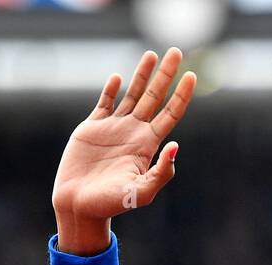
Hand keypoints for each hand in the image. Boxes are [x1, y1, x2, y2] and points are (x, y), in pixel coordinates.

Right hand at [51, 48, 196, 254]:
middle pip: (154, 97)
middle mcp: (134, 133)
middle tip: (176, 51)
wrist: (79, 206)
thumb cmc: (111, 205)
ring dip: (141, 75)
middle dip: (166, 75)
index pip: (170, 114)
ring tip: (151, 55)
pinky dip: (111, 90)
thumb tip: (175, 146)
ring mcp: (114, 129)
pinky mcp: (92, 129)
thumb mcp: (141, 193)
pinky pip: (104, 103)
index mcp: (148, 145)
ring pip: (132, 95)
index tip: (192, 75)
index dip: (181, 95)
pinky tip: (117, 77)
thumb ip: (161, 172)